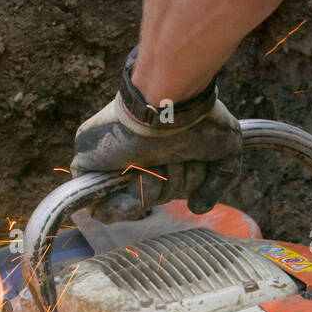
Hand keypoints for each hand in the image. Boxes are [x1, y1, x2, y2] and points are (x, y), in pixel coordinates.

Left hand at [71, 51, 241, 222]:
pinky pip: (101, 207)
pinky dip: (124, 202)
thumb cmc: (200, 119)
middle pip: (150, 200)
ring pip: (129, 205)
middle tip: (174, 158)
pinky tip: (138, 176)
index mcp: (157, 155)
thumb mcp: (223, 155)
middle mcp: (133, 159)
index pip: (161, 192)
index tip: (188, 171)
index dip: (177, 189)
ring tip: (157, 158)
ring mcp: (109, 163)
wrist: (170, 103)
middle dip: (168, 186)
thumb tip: (196, 208)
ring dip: (151, 188)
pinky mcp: (87, 165)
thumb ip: (213, 186)